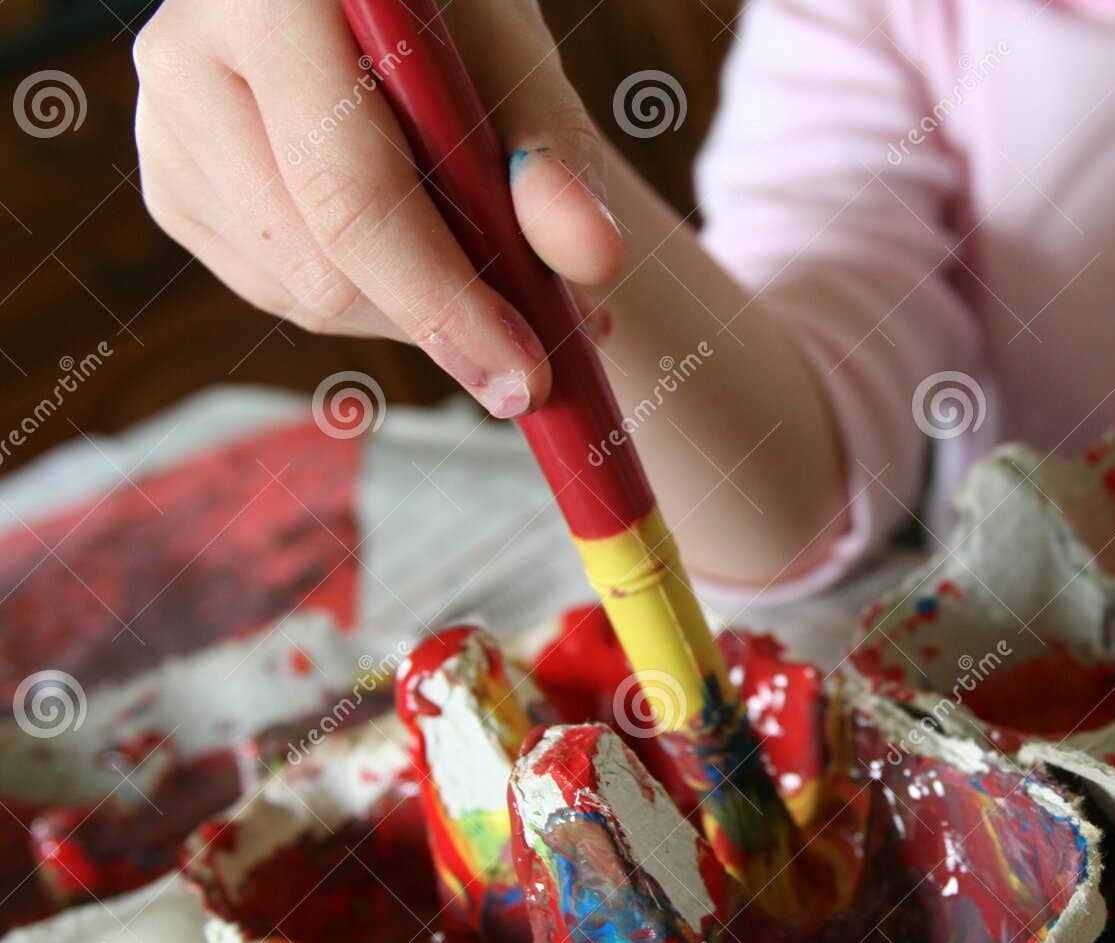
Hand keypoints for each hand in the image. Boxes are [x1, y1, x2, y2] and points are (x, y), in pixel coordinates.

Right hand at [133, 0, 623, 417]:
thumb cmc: (453, 24)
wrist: (381, 11)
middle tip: (546, 337)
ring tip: (493, 271)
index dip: (445, 301)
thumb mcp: (516, 62)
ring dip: (413, 314)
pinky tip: (416, 251)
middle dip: (444, 321)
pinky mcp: (174, 187)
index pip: (351, 193)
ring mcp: (165, 128)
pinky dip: (367, 299)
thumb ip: (555, 154)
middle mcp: (189, 55)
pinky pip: (279, 294)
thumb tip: (591, 258)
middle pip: (321, 264)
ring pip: (302, 295)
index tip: (528, 375)